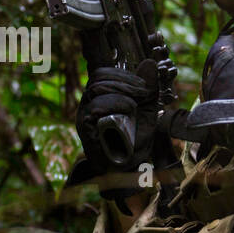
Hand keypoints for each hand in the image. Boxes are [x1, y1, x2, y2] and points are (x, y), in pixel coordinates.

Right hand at [72, 58, 164, 191]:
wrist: (129, 169)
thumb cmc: (135, 141)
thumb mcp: (146, 110)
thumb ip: (148, 89)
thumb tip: (149, 62)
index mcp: (99, 98)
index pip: (102, 73)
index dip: (123, 74)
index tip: (143, 84)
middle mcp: (87, 104)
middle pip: (99, 78)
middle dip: (125, 81)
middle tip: (143, 92)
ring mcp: (84, 117)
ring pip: (97, 90)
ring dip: (122, 92)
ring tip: (136, 105)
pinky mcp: (85, 129)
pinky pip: (96, 108)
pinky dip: (115, 104)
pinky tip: (129, 110)